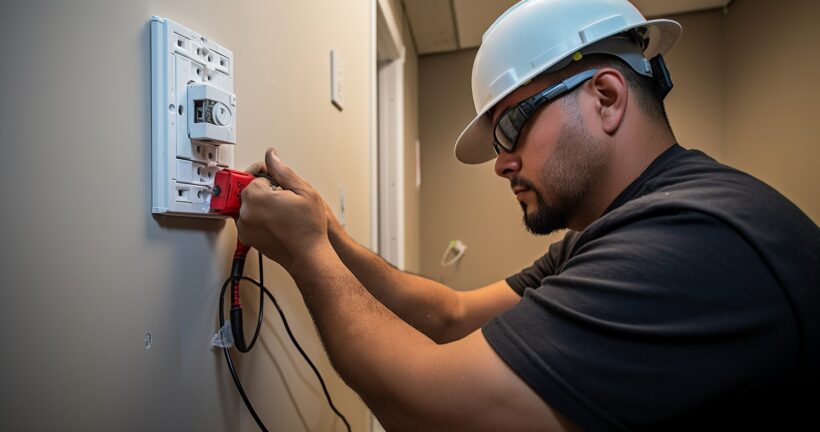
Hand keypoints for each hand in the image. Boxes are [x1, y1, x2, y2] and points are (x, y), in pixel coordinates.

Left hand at [237, 149, 328, 270]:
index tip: (279, 183)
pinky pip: (248, 219)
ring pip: (249, 205)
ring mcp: (244, 226)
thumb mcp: (303, 191)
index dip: (271, 178)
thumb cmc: (308, 228)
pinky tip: (276, 221)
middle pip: (250, 190)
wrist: (307, 255)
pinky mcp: (247, 237)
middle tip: (284, 199)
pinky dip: (259, 218)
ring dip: (262, 204)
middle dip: (265, 191)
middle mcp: (245, 211)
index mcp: (256, 196)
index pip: (257, 176)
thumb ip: (283, 171)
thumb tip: (272, 156)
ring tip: (282, 211)